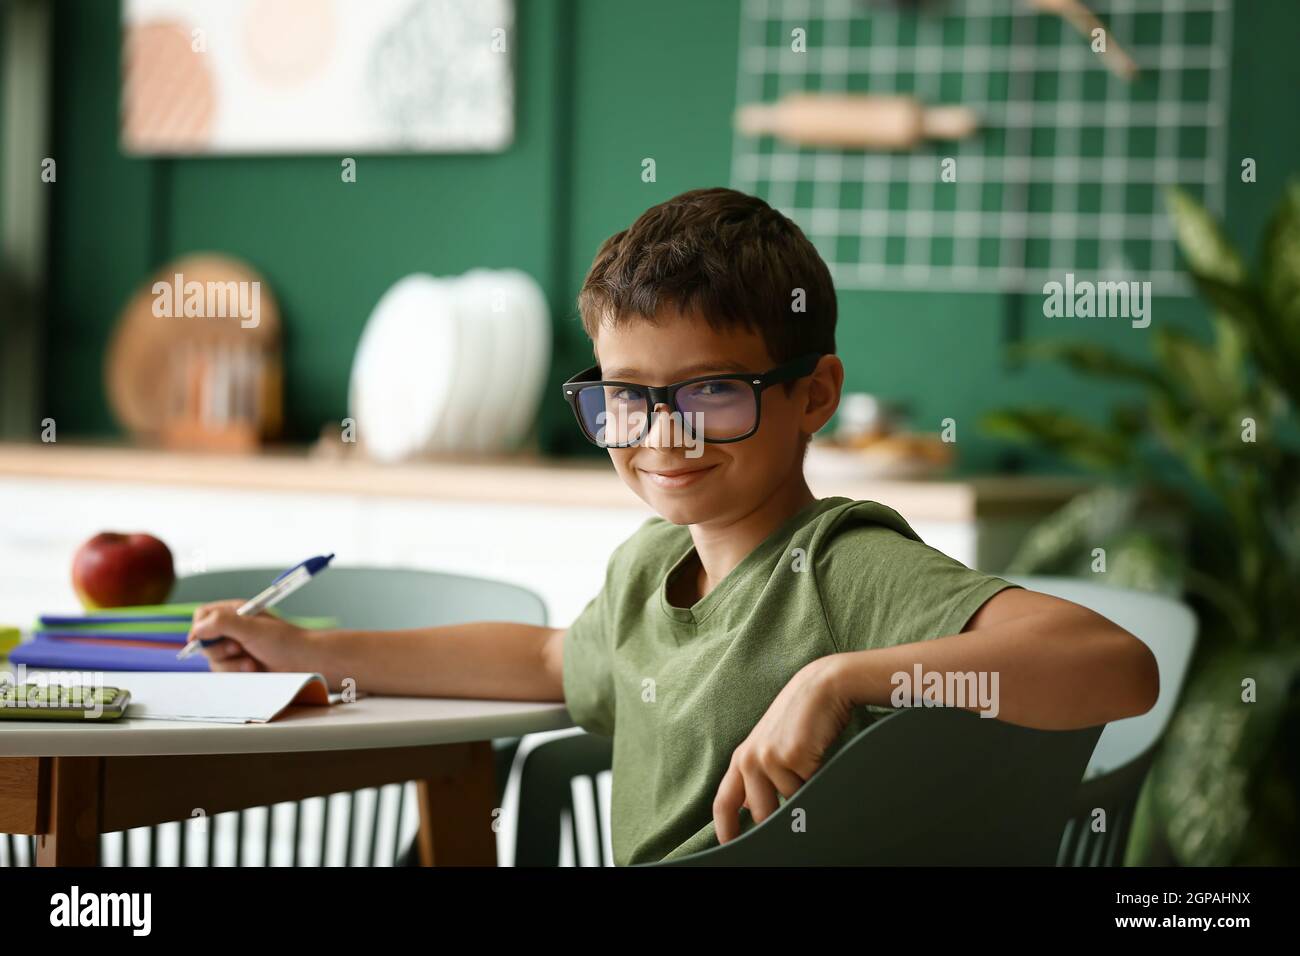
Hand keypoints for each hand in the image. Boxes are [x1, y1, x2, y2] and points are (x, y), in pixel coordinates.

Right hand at [187, 600, 313, 672]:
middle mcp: (232, 628)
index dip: (199, 627)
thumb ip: (222, 624)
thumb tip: (196, 629)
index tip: (201, 638)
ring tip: (251, 661)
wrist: (302, 662)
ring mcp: (234, 647)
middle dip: (218, 648)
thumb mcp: (251, 627)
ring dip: (230, 663)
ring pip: (211, 658)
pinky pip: (222, 671)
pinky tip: (252, 668)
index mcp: (235, 612)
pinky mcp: (237, 664)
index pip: (202, 615)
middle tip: (237, 647)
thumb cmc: (284, 640)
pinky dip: (235, 671)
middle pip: (203, 639)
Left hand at [712, 655, 853, 844]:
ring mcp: (768, 758)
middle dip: (780, 816)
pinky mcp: (791, 757)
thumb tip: (753, 810)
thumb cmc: (800, 719)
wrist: (821, 687)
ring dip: (804, 790)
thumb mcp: (771, 747)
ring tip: (809, 758)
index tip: (728, 846)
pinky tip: (817, 754)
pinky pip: (808, 789)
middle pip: (762, 814)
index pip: (724, 802)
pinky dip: (817, 780)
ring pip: (790, 803)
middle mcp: (749, 759)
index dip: (725, 829)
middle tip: (796, 794)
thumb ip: (760, 778)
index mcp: (742, 758)